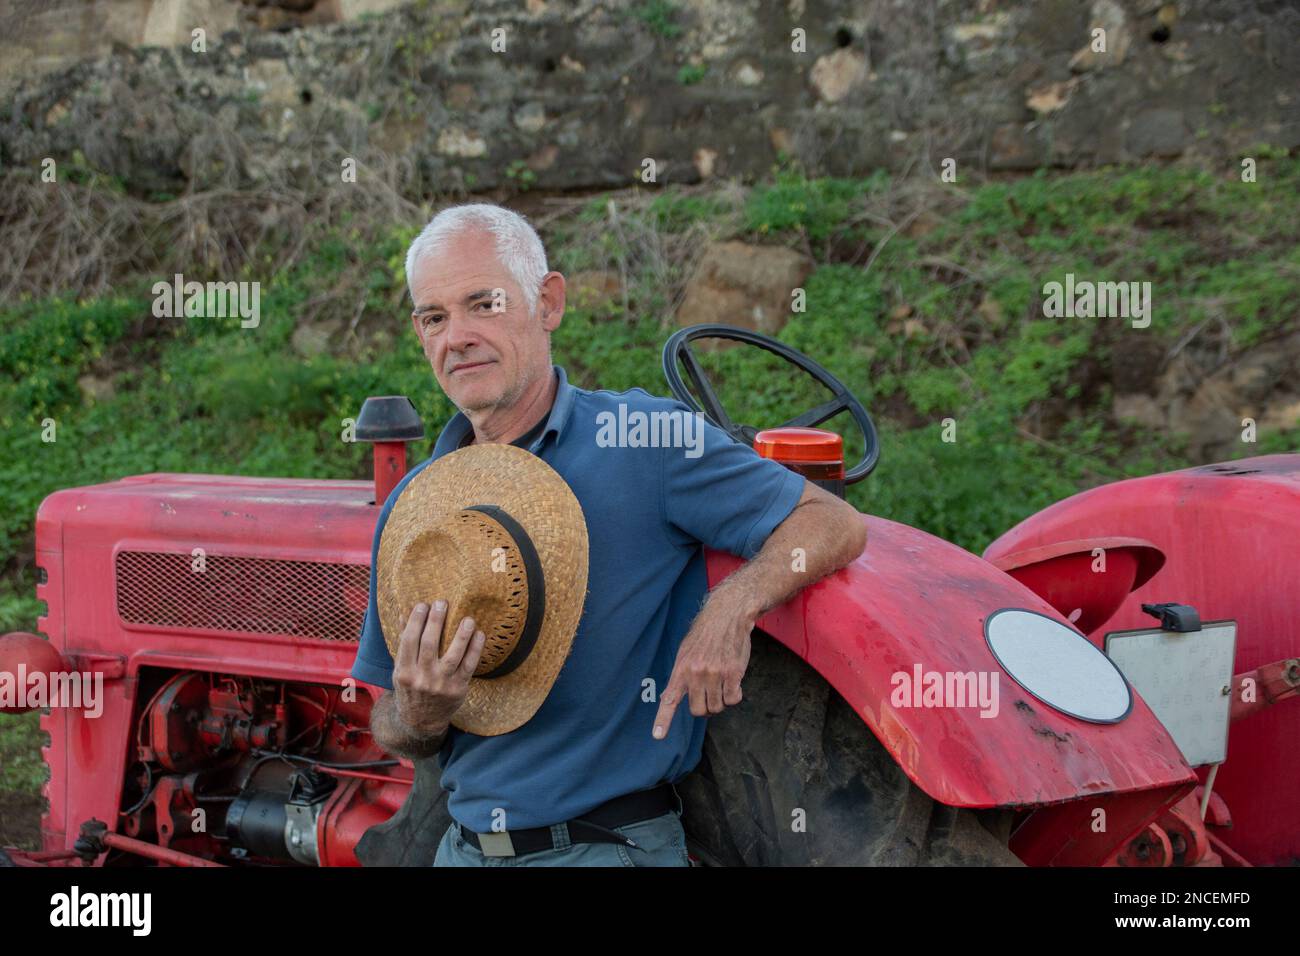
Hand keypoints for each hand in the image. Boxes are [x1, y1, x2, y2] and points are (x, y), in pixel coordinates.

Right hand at [392, 601, 485, 736]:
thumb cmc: (410, 688)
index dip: (416, 621)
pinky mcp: (458, 689)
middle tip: (442, 603)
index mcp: (404, 671)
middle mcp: (421, 678)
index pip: (409, 641)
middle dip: (436, 621)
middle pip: (429, 644)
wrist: (421, 721)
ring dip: (462, 635)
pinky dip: (475, 649)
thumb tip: (405, 613)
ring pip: (453, 655)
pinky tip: (479, 634)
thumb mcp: (400, 669)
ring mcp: (441, 684)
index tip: (423, 605)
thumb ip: (404, 642)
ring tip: (468, 618)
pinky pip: (469, 666)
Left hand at [652, 597, 752, 738]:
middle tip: (709, 693)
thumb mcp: (685, 651)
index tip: (657, 736)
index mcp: (681, 669)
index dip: (663, 720)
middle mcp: (696, 674)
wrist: (727, 615)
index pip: (669, 699)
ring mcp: (715, 674)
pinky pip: (734, 700)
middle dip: (705, 707)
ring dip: (721, 701)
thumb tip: (670, 696)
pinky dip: (734, 695)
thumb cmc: (705, 634)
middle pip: (698, 711)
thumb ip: (680, 675)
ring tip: (721, 682)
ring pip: (717, 707)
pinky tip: (733, 681)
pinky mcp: (733, 673)